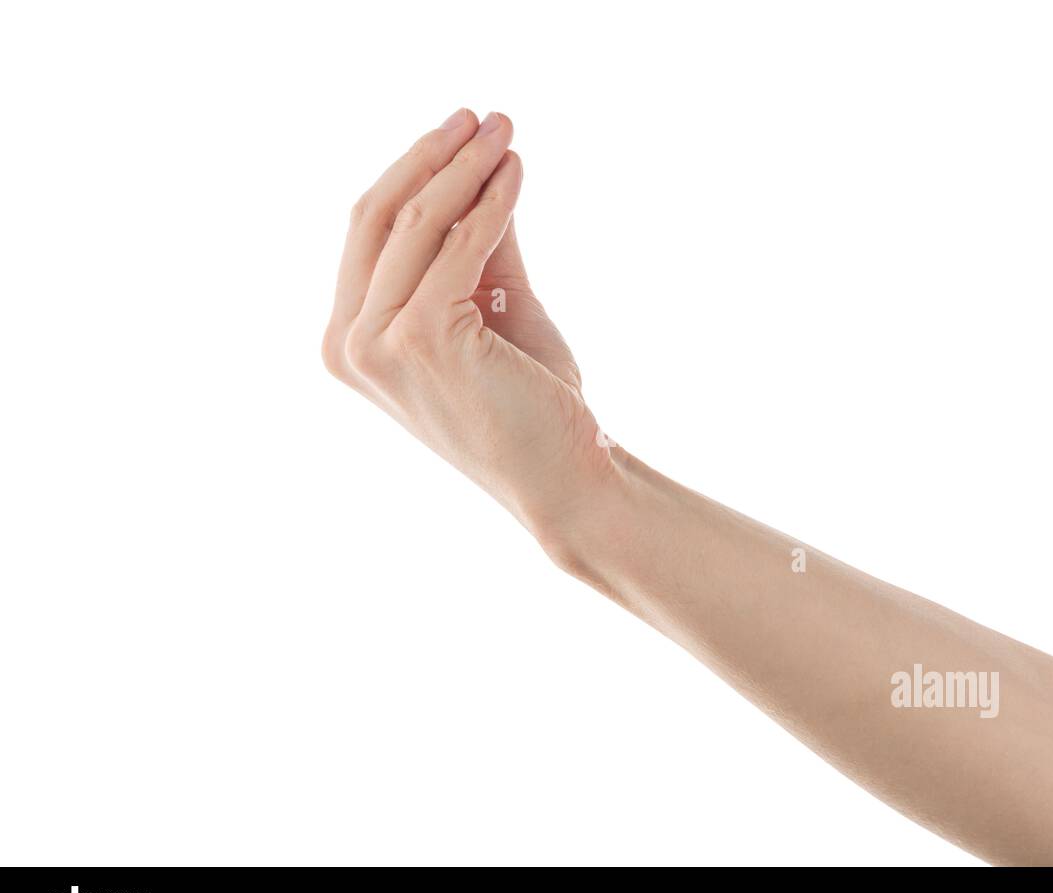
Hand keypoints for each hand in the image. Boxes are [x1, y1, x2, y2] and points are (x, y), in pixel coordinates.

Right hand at [322, 110, 613, 545]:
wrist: (562, 475)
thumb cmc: (529, 402)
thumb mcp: (491, 308)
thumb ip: (475, 245)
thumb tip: (478, 168)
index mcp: (349, 340)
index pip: (366, 233)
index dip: (411, 172)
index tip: (460, 133)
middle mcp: (348, 344)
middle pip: (376, 216)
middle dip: (431, 156)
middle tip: (480, 117)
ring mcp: (377, 344)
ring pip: (416, 222)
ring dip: (465, 167)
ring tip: (504, 132)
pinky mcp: (421, 337)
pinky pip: (461, 245)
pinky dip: (492, 201)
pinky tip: (516, 173)